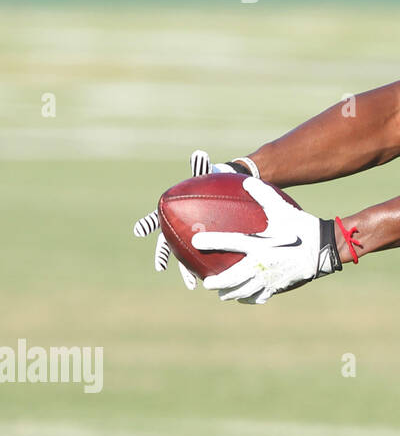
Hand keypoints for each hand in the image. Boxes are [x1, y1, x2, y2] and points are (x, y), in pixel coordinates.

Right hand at [132, 150, 246, 289]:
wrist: (225, 189)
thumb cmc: (211, 180)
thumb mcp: (206, 173)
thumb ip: (200, 166)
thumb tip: (200, 152)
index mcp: (171, 210)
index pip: (155, 218)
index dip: (147, 223)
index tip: (138, 230)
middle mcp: (176, 225)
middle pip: (166, 243)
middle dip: (163, 255)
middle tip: (160, 267)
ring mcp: (188, 234)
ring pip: (183, 255)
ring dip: (185, 270)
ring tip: (191, 283)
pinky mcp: (202, 241)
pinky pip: (201, 258)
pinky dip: (204, 269)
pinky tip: (212, 279)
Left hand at [193, 177, 341, 304]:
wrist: (324, 248)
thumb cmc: (302, 227)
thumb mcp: (283, 209)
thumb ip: (263, 195)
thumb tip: (247, 180)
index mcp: (259, 244)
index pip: (229, 242)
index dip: (211, 242)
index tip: (196, 243)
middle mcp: (260, 264)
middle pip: (231, 278)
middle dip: (216, 282)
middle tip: (207, 283)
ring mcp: (269, 278)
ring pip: (243, 291)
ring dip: (230, 293)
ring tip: (223, 293)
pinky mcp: (278, 286)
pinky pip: (259, 296)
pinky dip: (249, 298)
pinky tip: (245, 298)